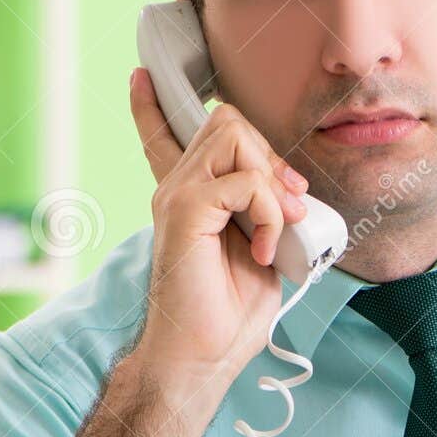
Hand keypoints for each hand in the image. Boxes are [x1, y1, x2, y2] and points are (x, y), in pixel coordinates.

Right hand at [128, 66, 309, 396]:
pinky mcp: (185, 214)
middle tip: (286, 205)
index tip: (143, 77)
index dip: (154, 106)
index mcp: (189, 200)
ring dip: (272, 179)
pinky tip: (263, 246)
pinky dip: (267, 210)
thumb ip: (267, 214)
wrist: (203, 359)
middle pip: (225, 121)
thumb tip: (293, 196)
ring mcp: (177, 198)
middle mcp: (176, 191)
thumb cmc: (228, 317)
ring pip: (233, 136)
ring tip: (276, 227)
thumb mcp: (262, 252)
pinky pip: (244, 181)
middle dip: (271, 154)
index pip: (164, 137)